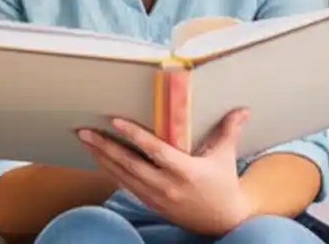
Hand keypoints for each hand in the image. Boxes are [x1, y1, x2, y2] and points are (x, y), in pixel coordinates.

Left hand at [78, 109, 254, 235]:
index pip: (155, 150)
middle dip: (105, 147)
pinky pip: (126, 186)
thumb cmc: (223, 184)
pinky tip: (99, 159)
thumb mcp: (225, 156)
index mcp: (185, 171)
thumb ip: (229, 130)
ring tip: (86, 141)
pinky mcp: (151, 203)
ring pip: (123, 176)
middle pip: (130, 165)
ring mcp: (157, 197)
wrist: (222, 221)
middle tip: (85, 131)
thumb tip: (243, 108)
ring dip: (102, 158)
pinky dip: (111, 172)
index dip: (134, 135)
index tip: (115, 121)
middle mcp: (167, 186)